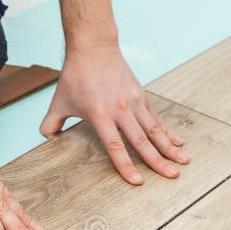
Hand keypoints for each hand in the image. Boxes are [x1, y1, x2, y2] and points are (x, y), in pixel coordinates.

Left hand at [40, 46, 188, 183]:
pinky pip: (156, 118)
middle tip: (172, 176)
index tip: (137, 182)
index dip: (126, 165)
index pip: (115, 146)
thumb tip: (46, 139)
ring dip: (170, 147)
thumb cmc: (74, 76)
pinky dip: (168, 132)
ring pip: (155, 130)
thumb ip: (50, 123)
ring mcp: (133, 102)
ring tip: (183, 162)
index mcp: (100, 115)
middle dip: (158, 161)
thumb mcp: (58, 102)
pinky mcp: (141, 96)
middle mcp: (120, 109)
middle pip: (142, 141)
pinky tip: (179, 142)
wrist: (93, 47)